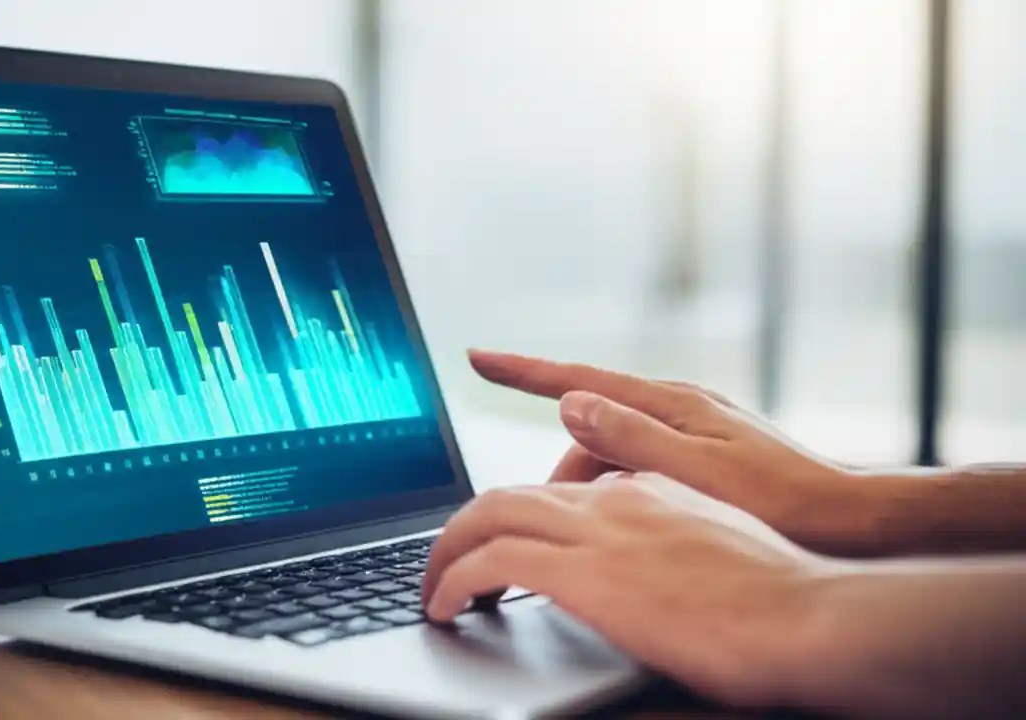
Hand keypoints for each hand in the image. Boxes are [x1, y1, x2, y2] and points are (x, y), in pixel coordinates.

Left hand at [420, 477, 833, 708]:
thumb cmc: (783, 601)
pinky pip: (491, 560)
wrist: (811, 619)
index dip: (515, 511)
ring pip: (489, 516)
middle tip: (442, 563)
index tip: (492, 534)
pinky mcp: (585, 571)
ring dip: (446, 552)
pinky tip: (445, 605)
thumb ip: (670, 534)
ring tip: (432, 588)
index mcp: (648, 488)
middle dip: (462, 528)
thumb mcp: (718, 549)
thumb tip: (639, 550)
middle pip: (509, 494)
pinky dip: (454, 578)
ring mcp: (600, 529)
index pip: (557, 484)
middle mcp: (617, 497)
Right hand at [468, 349, 878, 554]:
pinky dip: (622, 491)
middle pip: (590, 429)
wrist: (852, 519)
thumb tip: (571, 404)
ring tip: (598, 534)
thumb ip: (631, 438)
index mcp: (669, 403)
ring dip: (594, 488)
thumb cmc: (782, 501)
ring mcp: (690, 427)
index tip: (476, 357)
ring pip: (613, 452)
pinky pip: (638, 465)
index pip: (578, 379)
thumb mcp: (696, 471)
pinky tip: (634, 523)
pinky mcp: (702, 451)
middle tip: (546, 520)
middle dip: (562, 470)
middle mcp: (676, 406)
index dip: (522, 371)